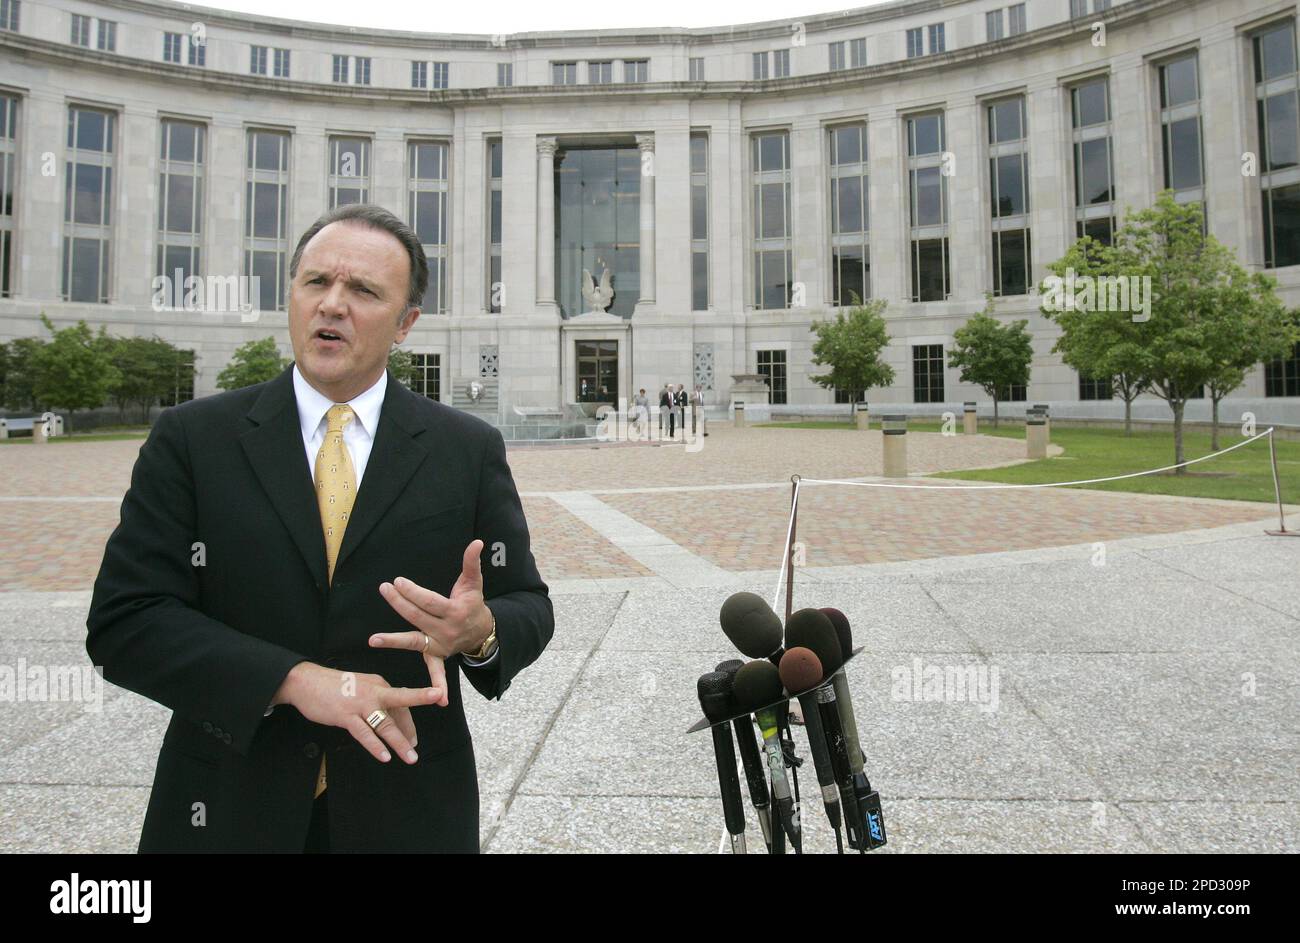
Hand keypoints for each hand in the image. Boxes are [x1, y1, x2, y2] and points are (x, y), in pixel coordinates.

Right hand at [273, 662, 436, 763]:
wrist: (305, 681)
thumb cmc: (334, 687)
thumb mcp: (361, 688)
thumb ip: (376, 702)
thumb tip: (391, 723)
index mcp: (379, 684)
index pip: (401, 704)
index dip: (409, 723)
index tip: (413, 739)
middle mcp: (374, 691)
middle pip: (401, 707)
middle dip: (413, 725)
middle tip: (422, 743)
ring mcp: (360, 703)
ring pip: (385, 725)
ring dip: (399, 743)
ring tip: (410, 757)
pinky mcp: (346, 715)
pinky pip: (364, 733)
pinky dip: (375, 746)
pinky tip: (384, 756)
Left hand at [372, 540, 493, 703]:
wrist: (483, 632)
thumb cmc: (474, 604)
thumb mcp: (474, 583)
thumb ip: (472, 563)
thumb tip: (476, 542)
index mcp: (455, 611)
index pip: (429, 602)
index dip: (413, 592)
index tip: (398, 582)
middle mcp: (447, 630)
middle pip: (418, 617)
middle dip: (399, 603)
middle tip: (385, 589)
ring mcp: (440, 645)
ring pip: (414, 641)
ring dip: (393, 641)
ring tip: (373, 639)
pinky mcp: (436, 655)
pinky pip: (432, 669)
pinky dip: (435, 684)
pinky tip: (431, 695)